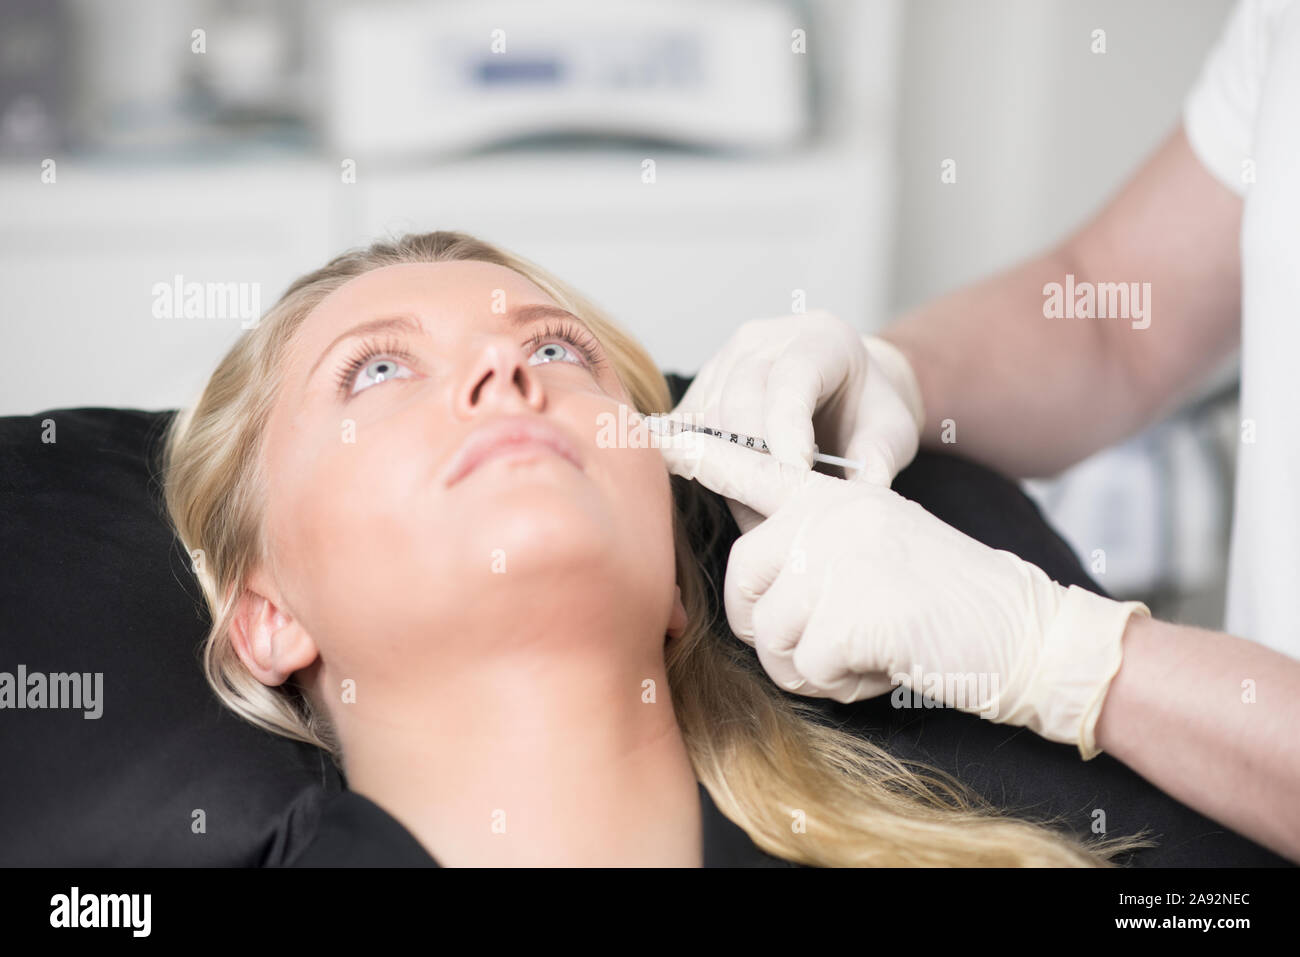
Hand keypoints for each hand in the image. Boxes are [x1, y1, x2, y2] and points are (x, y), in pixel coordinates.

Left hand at [658, 429, 1150, 759]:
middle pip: (743, 584)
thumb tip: (753, 586)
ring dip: (812, 665)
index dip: (702, 456)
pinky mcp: (853, 610)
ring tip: (871, 648)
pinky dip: (843, 686)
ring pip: (772, 636)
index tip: (654, 435)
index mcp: (834, 498)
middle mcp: (831, 516)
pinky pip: (808, 669)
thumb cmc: (948, 601)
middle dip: (774, 631)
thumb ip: (816, 547)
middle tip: (832, 640)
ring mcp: (841, 558)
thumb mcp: (876, 549)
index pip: (754, 470)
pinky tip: (887, 665)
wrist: (1028, 631)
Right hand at [670, 311, 924, 532]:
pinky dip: (703, 460)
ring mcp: (726, 358)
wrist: (846, 390)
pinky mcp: (702, 385)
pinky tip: (729, 486)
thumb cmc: (867, 411)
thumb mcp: (892, 430)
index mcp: (820, 339)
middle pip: (740, 398)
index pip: (792, 379)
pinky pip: (688, 427)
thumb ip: (879, 459)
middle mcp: (764, 339)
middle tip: (776, 506)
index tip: (795, 474)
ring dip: (728, 466)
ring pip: (708, 417)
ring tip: (758, 507)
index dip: (787, 429)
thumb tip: (862, 494)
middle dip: (754, 456)